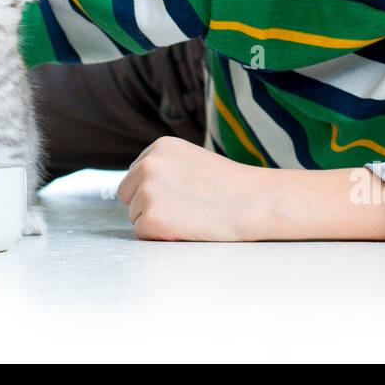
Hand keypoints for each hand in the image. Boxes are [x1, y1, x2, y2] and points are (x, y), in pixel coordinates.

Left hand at [115, 136, 268, 241]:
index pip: (136, 175)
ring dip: (157, 221)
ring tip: (190, 216)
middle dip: (148, 205)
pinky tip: (186, 228)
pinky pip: (143, 234)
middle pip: (128, 194)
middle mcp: (148, 165)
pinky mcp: (152, 219)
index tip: (180, 195)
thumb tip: (139, 185)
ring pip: (135, 216)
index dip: (156, 190)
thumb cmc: (230, 186)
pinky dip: (161, 237)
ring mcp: (148, 191)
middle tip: (183, 208)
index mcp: (159, 147)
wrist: (256, 203)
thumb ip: (165, 167)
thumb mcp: (192, 160)